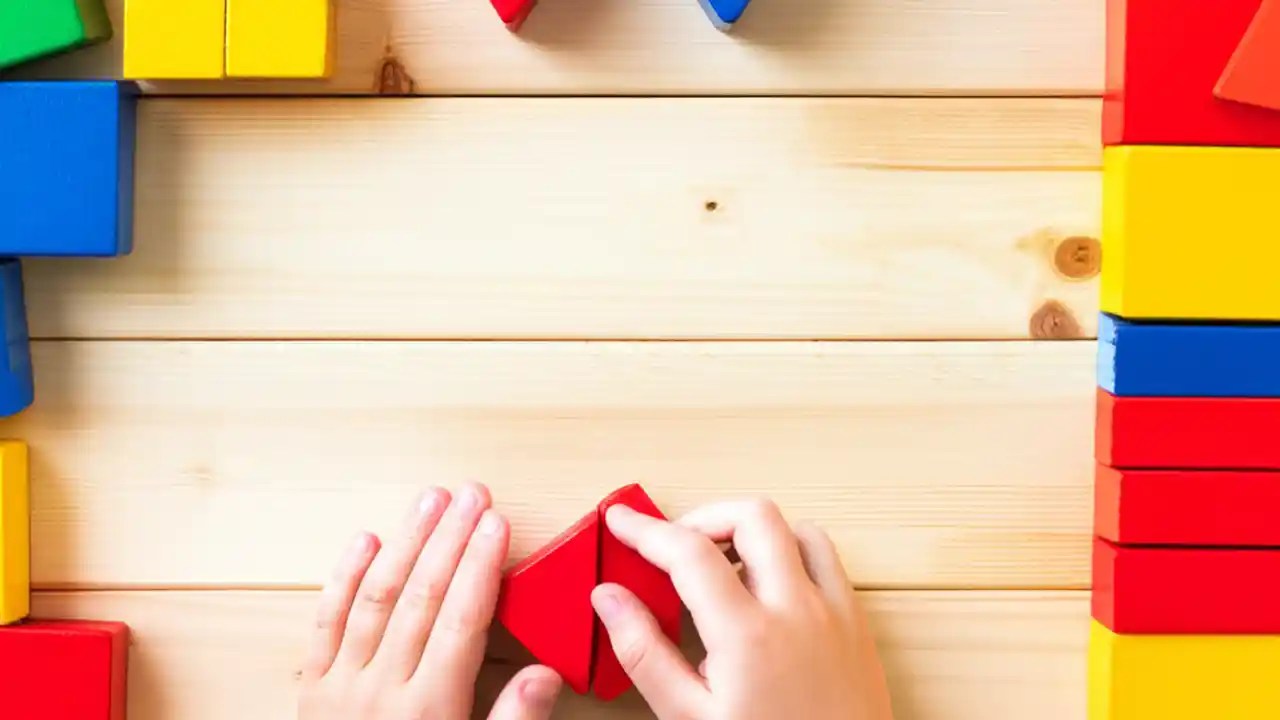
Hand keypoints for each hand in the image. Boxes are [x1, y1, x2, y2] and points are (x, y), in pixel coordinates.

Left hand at [299, 483, 562, 719]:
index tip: (497, 523)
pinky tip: (365, 539)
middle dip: (451, 538)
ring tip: (431, 499)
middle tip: (472, 494)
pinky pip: (326, 621)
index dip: (481, 566)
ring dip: (406, 541)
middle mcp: (381, 690)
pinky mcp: (311, 688)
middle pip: (421, 597)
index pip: (461, 621)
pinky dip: (344, 576)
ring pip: (376, 597)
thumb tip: (545, 675)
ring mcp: (341, 685)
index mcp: (429, 711)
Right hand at [591, 500, 893, 719]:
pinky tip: (767, 589)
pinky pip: (827, 561)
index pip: (688, 552)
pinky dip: (792, 553)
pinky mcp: (858, 625)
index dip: (646, 529)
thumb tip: (609, 598)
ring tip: (721, 565)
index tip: (620, 520)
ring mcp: (836, 613)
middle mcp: (799, 610)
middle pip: (752, 516)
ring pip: (798, 528)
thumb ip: (645, 653)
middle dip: (704, 517)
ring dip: (754, 532)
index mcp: (749, 635)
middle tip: (673, 546)